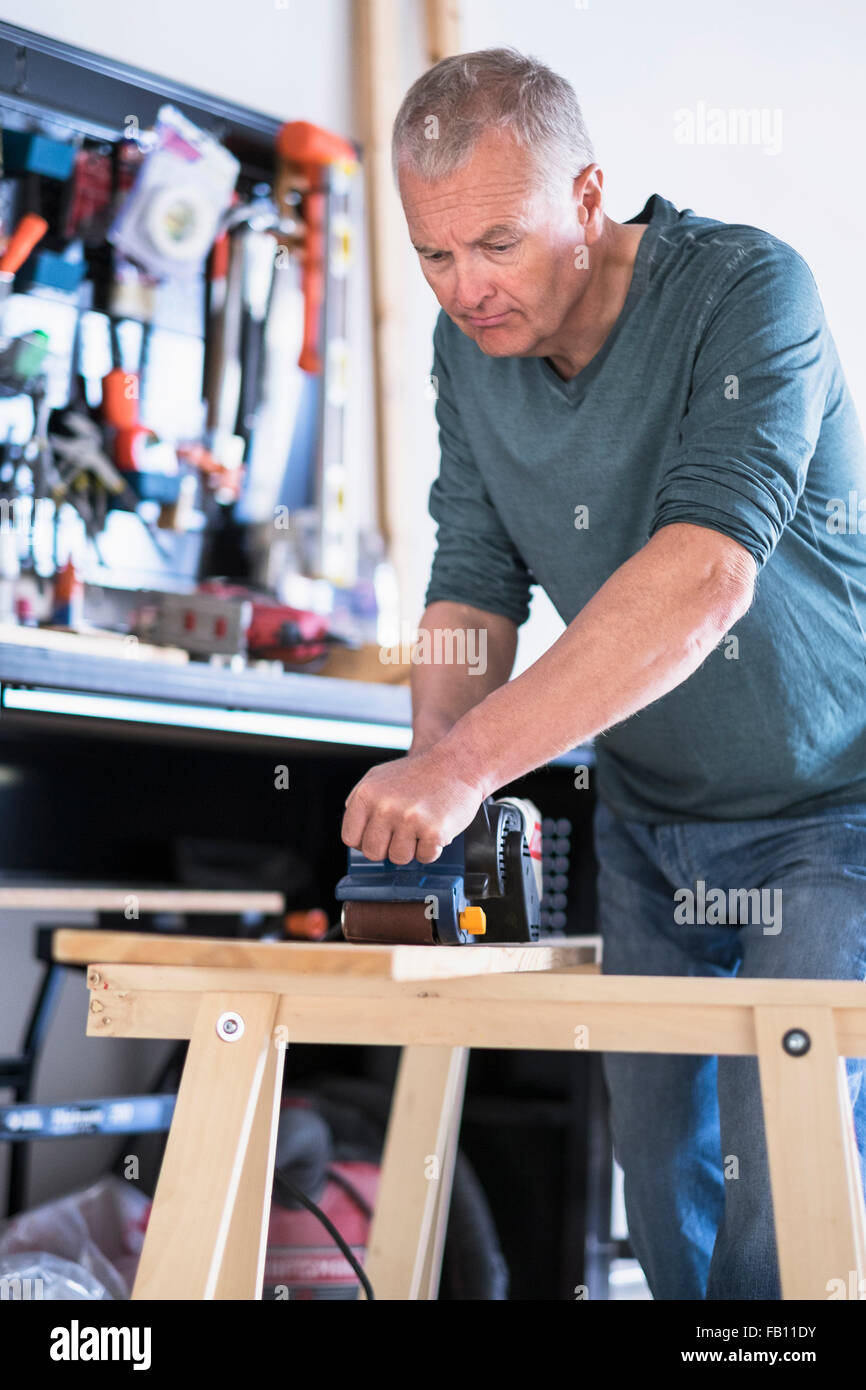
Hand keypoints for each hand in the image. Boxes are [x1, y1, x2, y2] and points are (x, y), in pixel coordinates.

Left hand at [341, 746, 484, 864]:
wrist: (458, 763)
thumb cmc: (420, 772)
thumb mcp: (378, 776)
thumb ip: (359, 802)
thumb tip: (354, 833)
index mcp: (366, 795)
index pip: (350, 838)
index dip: (366, 841)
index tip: (381, 835)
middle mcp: (384, 807)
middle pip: (373, 853)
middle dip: (388, 847)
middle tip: (404, 832)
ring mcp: (409, 819)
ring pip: (399, 858)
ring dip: (412, 848)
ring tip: (421, 826)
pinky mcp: (433, 831)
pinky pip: (425, 857)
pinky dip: (432, 848)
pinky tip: (436, 828)